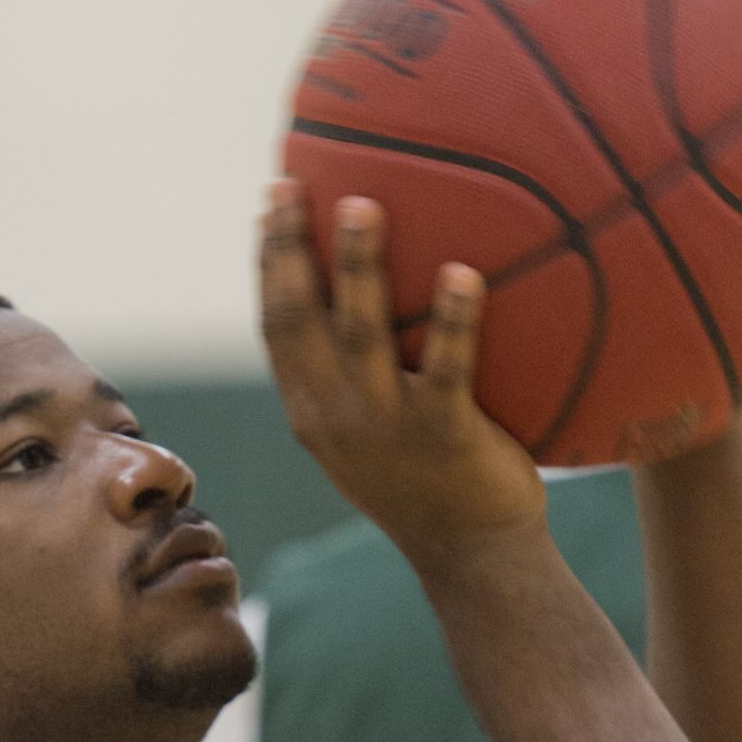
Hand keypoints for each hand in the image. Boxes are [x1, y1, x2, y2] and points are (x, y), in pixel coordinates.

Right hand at [259, 183, 546, 571]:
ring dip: (358, 267)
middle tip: (294, 185)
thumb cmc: (430, 483)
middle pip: (298, 318)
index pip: (276, 328)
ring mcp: (387, 426)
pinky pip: (449, 370)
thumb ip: (357, 377)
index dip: (269, 261)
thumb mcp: (372, 434)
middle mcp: (337, 415)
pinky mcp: (444, 435)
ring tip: (364, 206)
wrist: (472, 556)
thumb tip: (368, 296)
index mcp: (313, 412)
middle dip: (290, 247)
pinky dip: (456, 320)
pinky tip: (464, 273)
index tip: (270, 200)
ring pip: (361, 334)